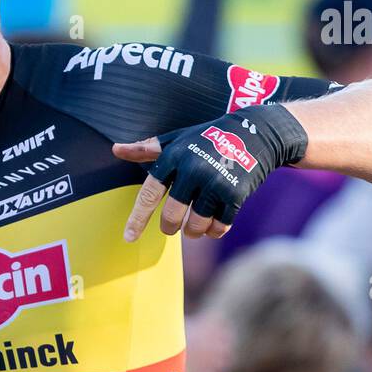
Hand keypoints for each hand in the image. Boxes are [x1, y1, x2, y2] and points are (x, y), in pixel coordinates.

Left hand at [114, 104, 307, 241]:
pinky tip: (213, 224)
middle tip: (171, 227)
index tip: (128, 238)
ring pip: (195, 225)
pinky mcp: (235, 194)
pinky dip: (214, 230)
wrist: (256, 133)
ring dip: (192, 231)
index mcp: (174, 156)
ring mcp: (216, 182)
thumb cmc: (207, 138)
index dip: (138, 218)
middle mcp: (194, 169)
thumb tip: (115, 149)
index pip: (149, 193)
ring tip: (194, 225)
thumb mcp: (177, 140)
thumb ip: (147, 149)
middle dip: (169, 226)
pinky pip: (218, 226)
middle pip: (171, 215)